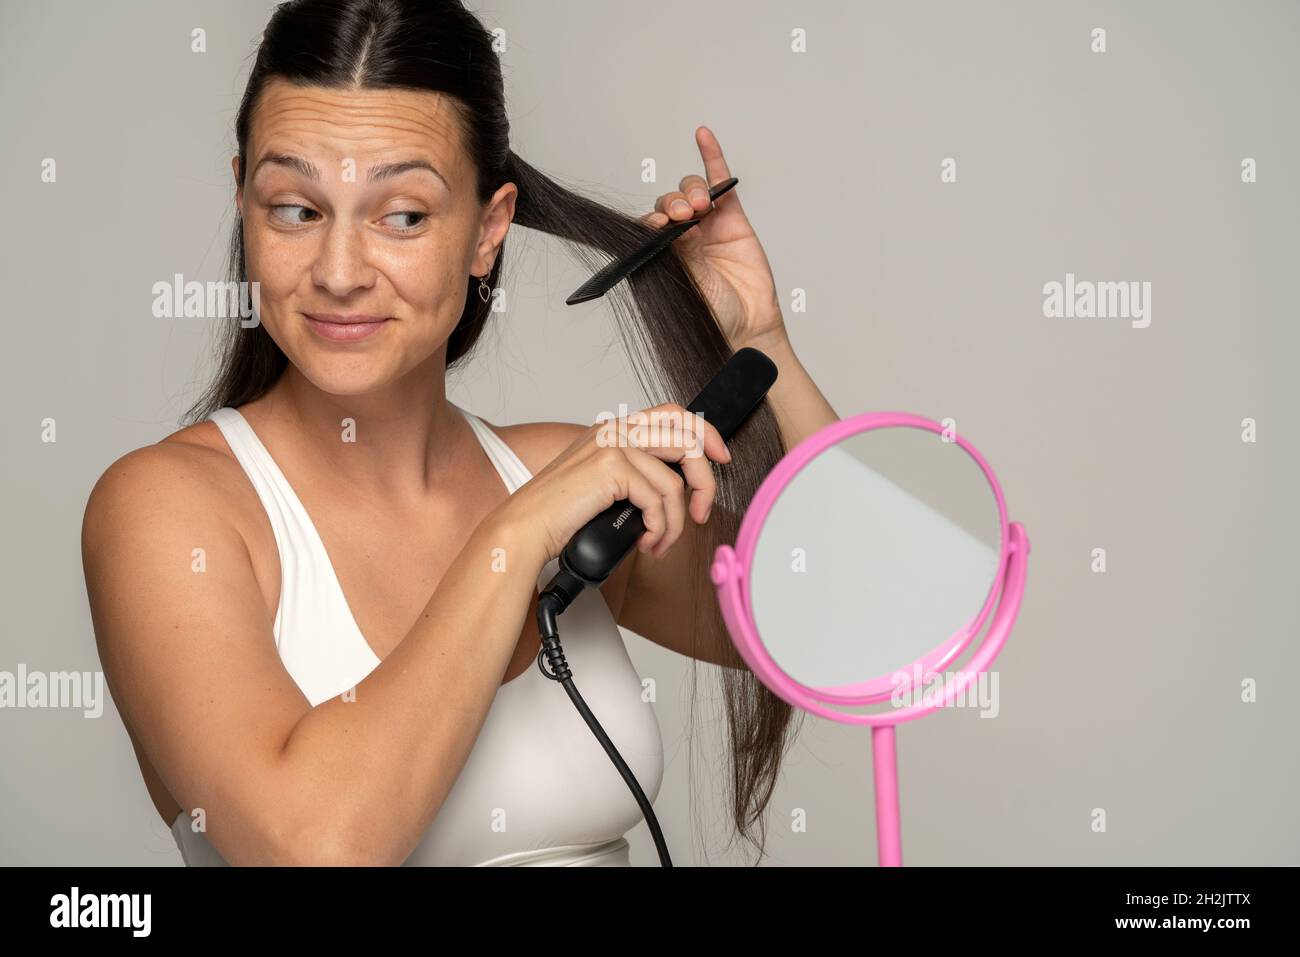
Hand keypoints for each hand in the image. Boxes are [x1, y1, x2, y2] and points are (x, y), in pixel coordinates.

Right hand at [494, 403, 732, 567]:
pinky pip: (659, 501)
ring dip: (676, 522)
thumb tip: (676, 487)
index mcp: (612, 428)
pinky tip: (649, 542)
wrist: (526, 527)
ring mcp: (613, 444)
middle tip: (702, 512)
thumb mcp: (602, 484)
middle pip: (686, 439)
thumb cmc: (558, 514)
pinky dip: (661, 529)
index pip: (673, 414)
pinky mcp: (612, 467)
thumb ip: (634, 474)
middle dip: (705, 480)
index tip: (720, 459)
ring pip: (675, 481)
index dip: (705, 433)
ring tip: (661, 542)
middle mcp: (614, 429)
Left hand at [641, 126, 787, 351]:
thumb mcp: (686, 285)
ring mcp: (706, 225)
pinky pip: (719, 180)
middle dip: (674, 205)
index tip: (658, 227)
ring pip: (691, 191)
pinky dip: (711, 156)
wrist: (746, 326)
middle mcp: (679, 237)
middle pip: (669, 204)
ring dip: (692, 192)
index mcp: (660, 253)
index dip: (652, 221)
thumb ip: (679, 254)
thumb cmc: (709, 314)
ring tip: (700, 206)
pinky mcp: (731, 218)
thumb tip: (671, 226)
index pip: (648, 225)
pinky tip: (703, 135)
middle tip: (683, 217)